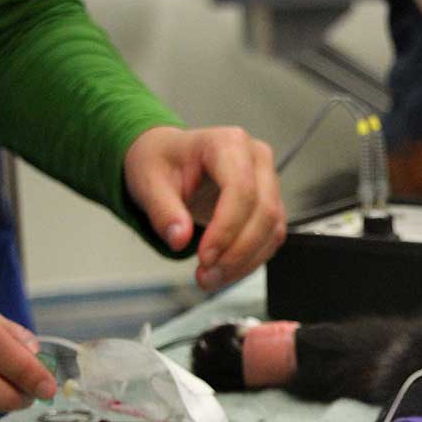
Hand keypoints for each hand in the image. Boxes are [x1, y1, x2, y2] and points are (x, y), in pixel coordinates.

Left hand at [124, 127, 286, 290]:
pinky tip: (225, 271)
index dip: (226, 229)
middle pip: (264, 211)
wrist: (169, 160)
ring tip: (211, 278)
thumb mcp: (149, 182)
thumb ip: (163, 211)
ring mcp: (268, 182)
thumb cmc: (162, 163)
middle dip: (237, 251)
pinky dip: (250, 260)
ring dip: (245, 261)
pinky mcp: (271, 204)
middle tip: (206, 276)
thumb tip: (179, 239)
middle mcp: (257, 158)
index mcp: (228, 143)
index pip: (241, 190)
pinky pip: (271, 238)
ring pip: (272, 229)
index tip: (204, 257)